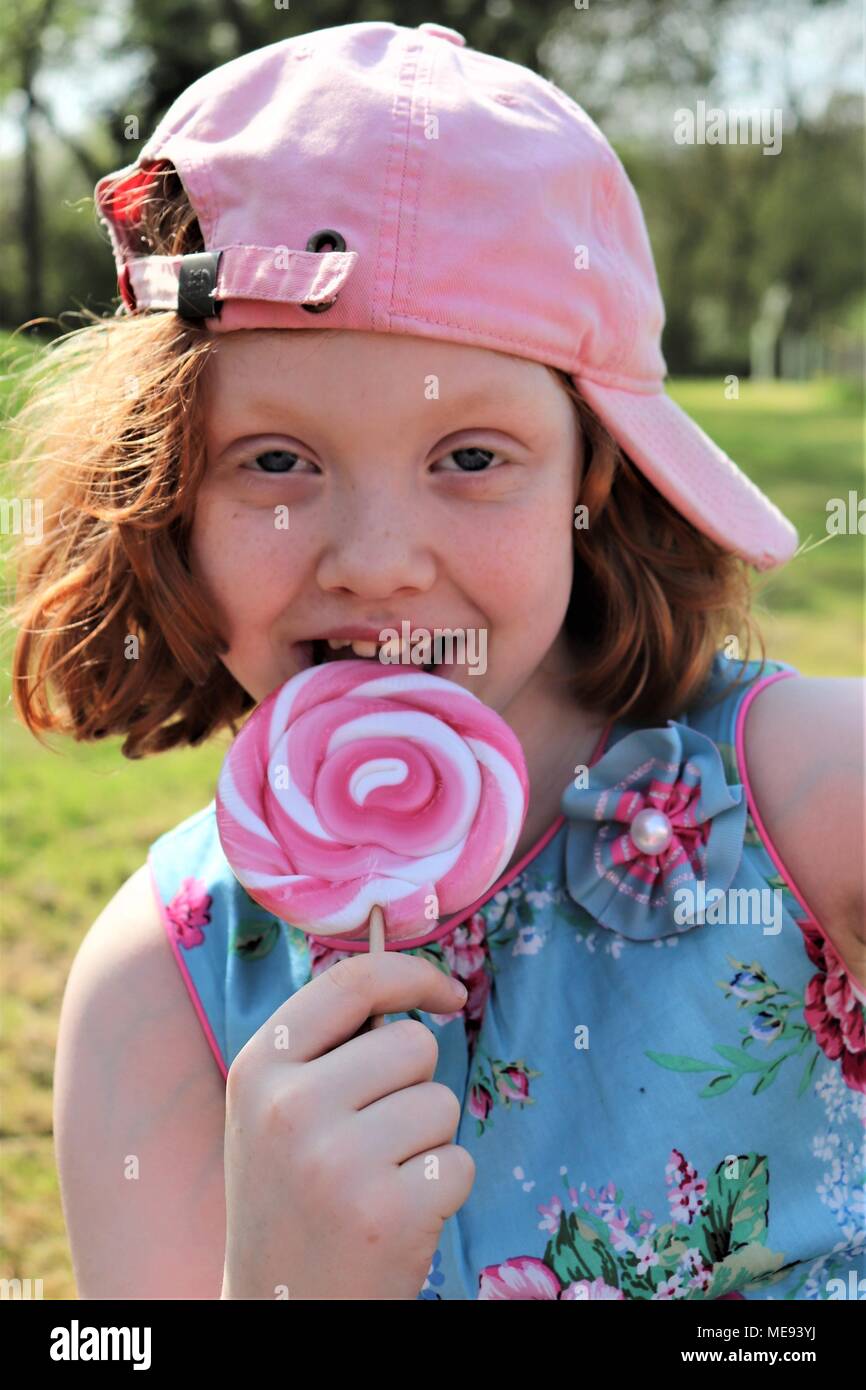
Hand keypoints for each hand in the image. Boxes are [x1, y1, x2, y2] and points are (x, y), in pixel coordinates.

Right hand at [221, 951, 473, 1299]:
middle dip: (413, 1086)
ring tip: (378, 1183)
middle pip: (413, 1043)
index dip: (412, 974)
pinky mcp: (388, 1213)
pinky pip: (458, 1163)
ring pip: (441, 1103)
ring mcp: (338, 1161)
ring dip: (427, 1143)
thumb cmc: (293, 1198)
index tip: (449, 993)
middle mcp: (290, 1107)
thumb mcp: (275, 1111)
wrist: (281, 1310)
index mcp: (258, 1069)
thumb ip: (326, 1047)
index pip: (352, 980)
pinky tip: (395, 1220)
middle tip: (372, 1141)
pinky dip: (441, 1191)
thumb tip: (417, 984)